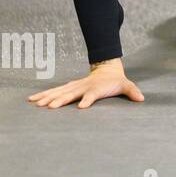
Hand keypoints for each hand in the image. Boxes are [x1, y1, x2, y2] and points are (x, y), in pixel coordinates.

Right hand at [27, 59, 145, 108]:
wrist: (107, 69)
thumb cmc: (116, 81)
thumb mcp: (126, 85)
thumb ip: (132, 91)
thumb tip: (142, 98)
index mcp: (96, 88)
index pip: (92, 94)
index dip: (88, 100)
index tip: (82, 107)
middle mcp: (83, 86)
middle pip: (71, 94)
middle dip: (60, 100)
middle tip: (50, 107)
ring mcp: (74, 86)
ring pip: (59, 92)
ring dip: (48, 97)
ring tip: (36, 104)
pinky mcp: (69, 87)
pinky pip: (55, 91)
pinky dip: (44, 95)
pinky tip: (32, 100)